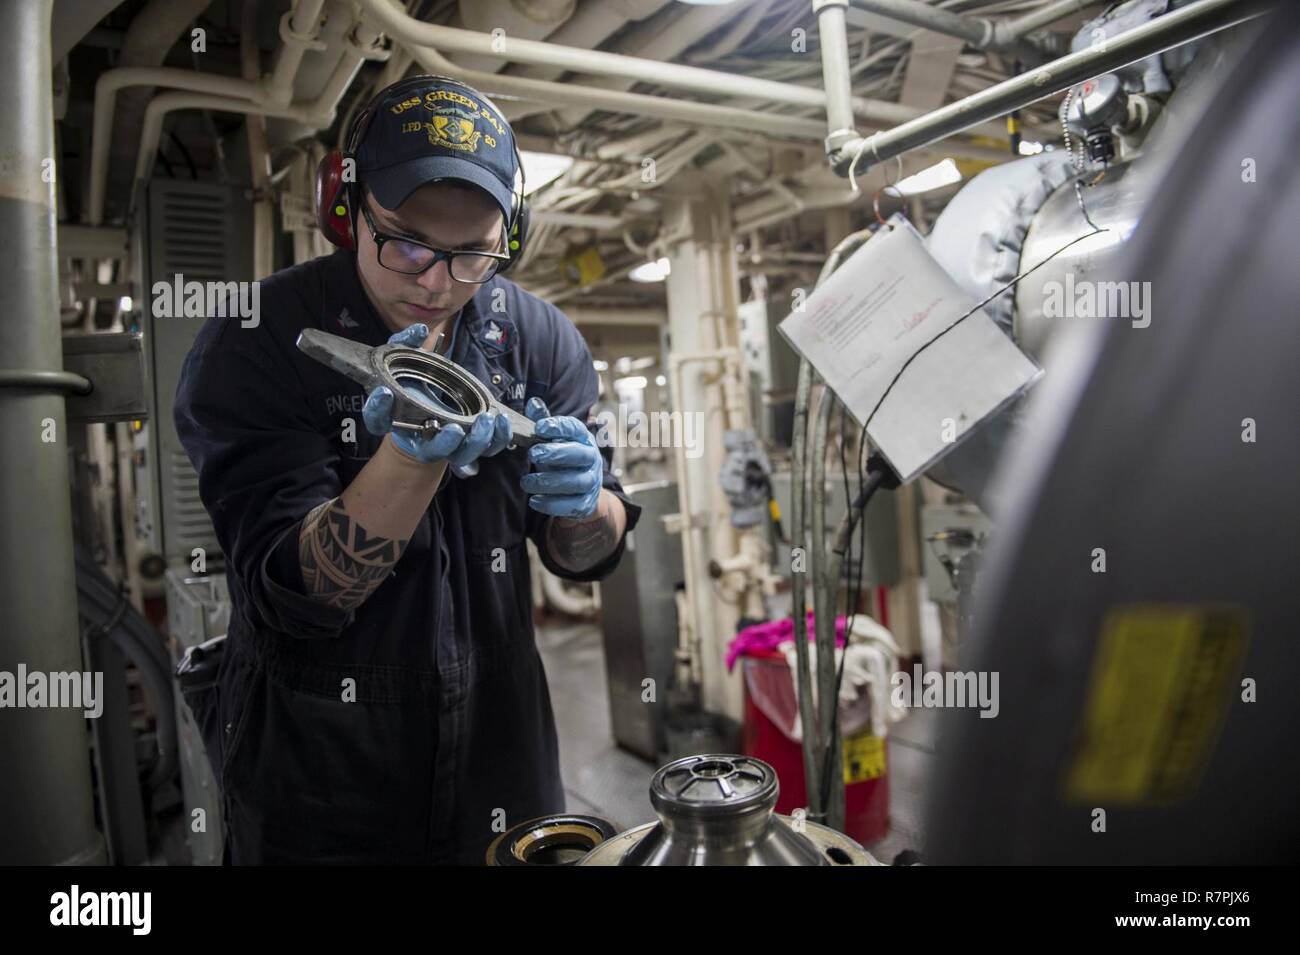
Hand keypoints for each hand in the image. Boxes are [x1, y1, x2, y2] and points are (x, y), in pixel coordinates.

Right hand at [361, 323, 511, 475]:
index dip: (377, 410)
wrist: (421, 413)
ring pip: (462, 454)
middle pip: (431, 450)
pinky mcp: (469, 445)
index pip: (378, 421)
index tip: (384, 394)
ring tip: (488, 420)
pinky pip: (486, 448)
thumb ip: (406, 345)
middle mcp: (420, 438)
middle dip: (445, 442)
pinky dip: (497, 437)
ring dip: (477, 440)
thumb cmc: (411, 386)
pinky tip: (501, 419)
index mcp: (395, 420)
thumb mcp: (405, 362)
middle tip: (455, 430)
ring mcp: (445, 446)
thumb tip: (420, 330)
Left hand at [519, 397, 602, 518]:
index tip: (539, 427)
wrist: (581, 489)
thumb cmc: (561, 456)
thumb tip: (534, 402)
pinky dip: (551, 504)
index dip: (558, 427)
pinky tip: (534, 501)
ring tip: (525, 482)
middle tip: (533, 454)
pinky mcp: (585, 503)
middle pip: (579, 455)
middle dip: (556, 454)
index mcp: (582, 438)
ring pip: (574, 481)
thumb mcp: (552, 439)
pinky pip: (570, 505)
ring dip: (548, 482)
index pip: (574, 428)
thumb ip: (542, 421)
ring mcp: (590, 482)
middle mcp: (591, 458)